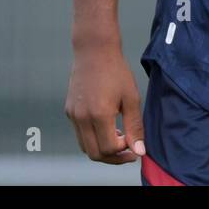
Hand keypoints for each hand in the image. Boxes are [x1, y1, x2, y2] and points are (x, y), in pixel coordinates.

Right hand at [65, 43, 145, 163]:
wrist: (94, 51)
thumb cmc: (116, 71)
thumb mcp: (131, 97)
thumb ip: (135, 126)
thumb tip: (140, 151)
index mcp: (99, 115)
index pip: (109, 149)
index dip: (123, 152)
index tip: (134, 145)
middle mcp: (82, 118)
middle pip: (94, 154)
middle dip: (113, 157)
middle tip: (128, 151)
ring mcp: (73, 115)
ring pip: (85, 146)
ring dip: (102, 149)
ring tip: (119, 137)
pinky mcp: (69, 111)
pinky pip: (80, 134)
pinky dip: (93, 138)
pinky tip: (107, 126)